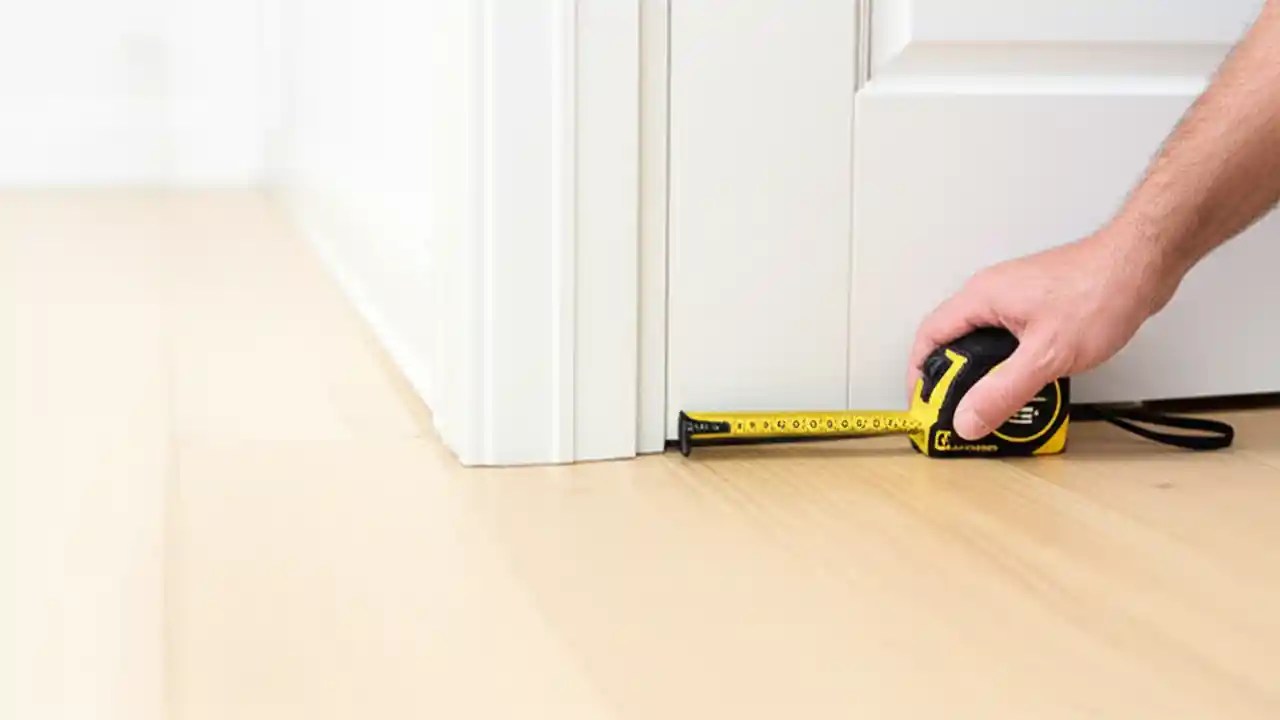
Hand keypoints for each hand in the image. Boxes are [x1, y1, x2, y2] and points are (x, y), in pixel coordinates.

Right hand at [907, 229, 1182, 439]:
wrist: (1143, 264)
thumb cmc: (1100, 291)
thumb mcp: (1046, 354)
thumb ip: (1004, 391)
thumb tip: (967, 419)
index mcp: (981, 298)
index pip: (930, 338)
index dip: (920, 375)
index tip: (924, 406)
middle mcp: (992, 296)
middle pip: (952, 343)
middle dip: (951, 382)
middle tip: (956, 414)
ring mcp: (1016, 301)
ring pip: (982, 345)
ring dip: (982, 377)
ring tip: (989, 407)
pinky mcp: (1038, 309)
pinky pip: (1008, 343)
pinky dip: (1008, 369)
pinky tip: (1024, 386)